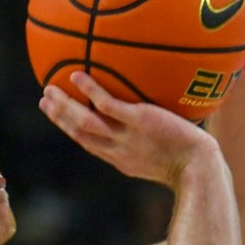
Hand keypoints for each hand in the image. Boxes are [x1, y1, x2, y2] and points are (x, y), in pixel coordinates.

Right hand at [40, 71, 222, 186]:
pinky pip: (107, 105)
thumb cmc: (194, 162)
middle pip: (80, 133)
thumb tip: (163, 120)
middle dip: (60, 118)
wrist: (200, 168)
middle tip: (44, 100)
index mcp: (122, 160)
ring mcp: (126, 137)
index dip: (71, 130)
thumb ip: (158, 139)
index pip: (90, 144)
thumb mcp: (169, 154)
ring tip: (50, 90)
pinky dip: (89, 90)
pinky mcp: (138, 122)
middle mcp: (118, 151)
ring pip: (85, 122)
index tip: (58, 117)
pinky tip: (77, 76)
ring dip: (64, 107)